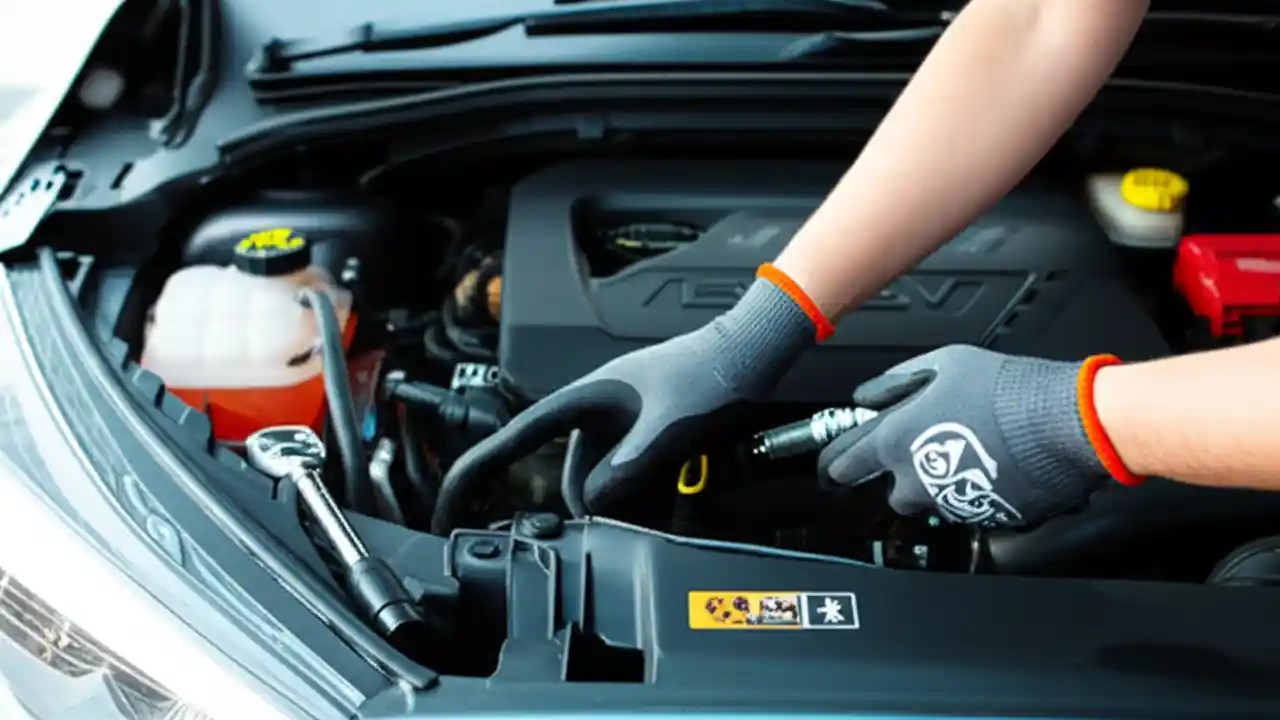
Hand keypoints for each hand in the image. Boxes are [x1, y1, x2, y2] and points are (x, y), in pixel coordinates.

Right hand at [433, 269, 823, 532]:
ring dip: (623, 505)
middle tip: (628, 523)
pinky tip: (667, 503)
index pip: (513, 441)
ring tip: (660, 507)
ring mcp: (617, 424)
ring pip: (601, 483)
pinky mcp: (641, 436)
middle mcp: (592, 413)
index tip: (449, 508)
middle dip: (592, 507)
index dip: (475, 475)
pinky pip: (627, 477)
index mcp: (583, 400)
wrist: (751, 353)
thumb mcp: (668, 428)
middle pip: (570, 478)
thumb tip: (592, 504)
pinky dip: (641, 497)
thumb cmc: (710, 373)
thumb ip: (628, 469)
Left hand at [818, 345, 1127, 527]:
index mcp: (895, 440)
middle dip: (901, 474)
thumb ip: (894, 383)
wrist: (1064, 424)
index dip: (833, 465)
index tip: (831, 467)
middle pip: (890, 490)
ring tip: (971, 448)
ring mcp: (949, 502)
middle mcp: (916, 479)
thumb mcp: (942, 364)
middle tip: (925, 448)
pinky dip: (972, 490)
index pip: (842, 464)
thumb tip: (869, 396)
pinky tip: (993, 463)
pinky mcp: (982, 516)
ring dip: (940, 482)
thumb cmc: (1005, 389)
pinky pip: (966, 506)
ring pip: (930, 500)